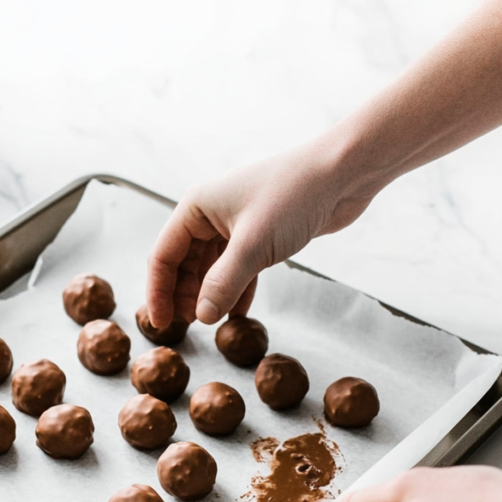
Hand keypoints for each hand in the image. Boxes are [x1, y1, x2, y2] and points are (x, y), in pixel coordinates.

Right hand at [146, 136, 380, 327]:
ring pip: (211, 267)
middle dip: (184, 295)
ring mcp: (236, 224)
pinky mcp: (262, 234)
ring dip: (210, 294)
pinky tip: (237, 313)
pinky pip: (238, 267)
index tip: (161, 324)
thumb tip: (201, 317)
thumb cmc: (294, 196)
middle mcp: (210, 214)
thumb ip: (223, 283)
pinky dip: (236, 289)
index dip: (158, 292)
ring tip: (210, 323)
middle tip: (187, 329)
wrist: (343, 173)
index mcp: (196, 207)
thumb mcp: (253, 245)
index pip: (163, 255)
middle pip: (184, 263)